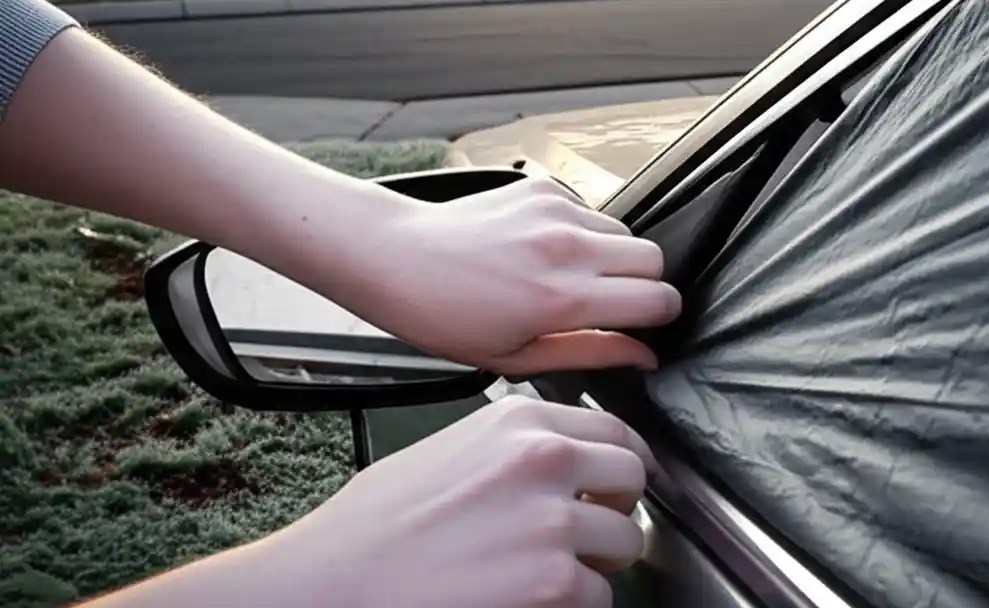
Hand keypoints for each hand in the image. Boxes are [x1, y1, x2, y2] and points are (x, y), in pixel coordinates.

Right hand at [266, 397, 652, 607]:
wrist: (332, 583)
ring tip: (547, 573)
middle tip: (589, 533)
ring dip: (597, 563)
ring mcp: (553, 523)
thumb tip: (566, 457)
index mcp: (519, 422)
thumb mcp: (452, 450)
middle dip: (616, 509)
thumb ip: (516, 447)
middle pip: (632, 478)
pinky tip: (528, 600)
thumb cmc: (375, 526)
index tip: (620, 482)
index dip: (621, 463)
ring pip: (625, 542)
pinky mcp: (554, 584)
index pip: (614, 431)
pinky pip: (599, 597)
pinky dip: (572, 605)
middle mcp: (544, 460)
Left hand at [297, 176, 681, 374]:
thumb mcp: (518, 358)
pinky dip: (583, 233)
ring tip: (574, 277)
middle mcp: (566, 248)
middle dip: (644, 285)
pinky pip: (591, 211)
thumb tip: (644, 356)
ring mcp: (556, 211)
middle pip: (655, 260)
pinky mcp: (543, 188)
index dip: (659, 319)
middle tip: (613, 304)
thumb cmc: (444, 317)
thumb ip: (592, 353)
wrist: (396, 257)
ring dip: (615, 257)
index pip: (658, 300)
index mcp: (563, 298)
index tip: (645, 327)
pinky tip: (547, 251)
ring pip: (627, 233)